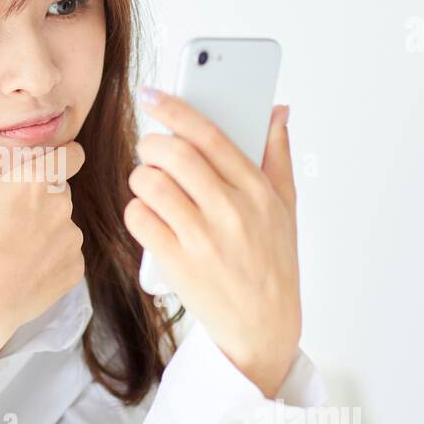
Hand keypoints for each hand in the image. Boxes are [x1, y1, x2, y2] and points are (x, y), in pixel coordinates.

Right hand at [0, 140, 86, 401]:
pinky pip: (67, 252)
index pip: (71, 155)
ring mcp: (71, 239)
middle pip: (59, 190)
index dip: (64, 156)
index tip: (52, 163)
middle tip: (10, 216)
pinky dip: (51, 256)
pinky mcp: (75, 268)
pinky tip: (25, 268)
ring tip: (14, 248)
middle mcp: (60, 205)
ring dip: (45, 228)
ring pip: (62, 223)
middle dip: (40, 198)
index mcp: (33, 181)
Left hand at [124, 91, 300, 398]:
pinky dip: (138, 212)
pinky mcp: (178, 263)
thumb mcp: (286, 208)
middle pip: (173, 153)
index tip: (153, 95)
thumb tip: (276, 112)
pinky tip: (150, 217)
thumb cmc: (273, 264)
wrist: (263, 328)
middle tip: (152, 151)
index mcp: (257, 190)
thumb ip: (277, 156)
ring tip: (154, 188)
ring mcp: (203, 238)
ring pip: (150, 183)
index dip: (176, 108)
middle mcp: (231, 210)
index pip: (210, 135)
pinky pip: (140, 219)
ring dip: (143, 179)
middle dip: (152, 144)